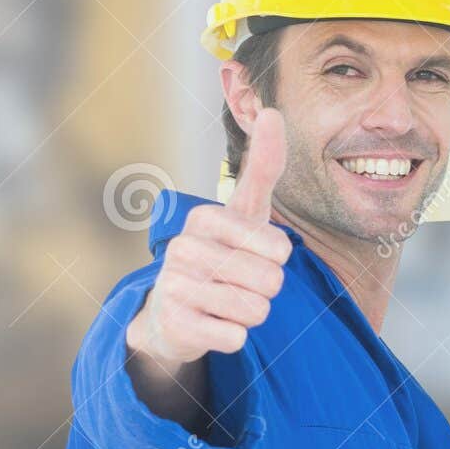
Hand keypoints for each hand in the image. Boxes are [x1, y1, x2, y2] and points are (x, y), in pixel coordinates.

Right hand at [126, 107, 290, 375]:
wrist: (171, 312)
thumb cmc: (219, 256)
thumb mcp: (242, 213)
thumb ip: (262, 168)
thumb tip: (273, 110)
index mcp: (204, 217)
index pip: (278, 248)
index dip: (277, 261)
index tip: (253, 256)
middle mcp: (183, 247)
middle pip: (269, 282)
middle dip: (265, 291)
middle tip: (240, 285)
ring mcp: (174, 287)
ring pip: (254, 311)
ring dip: (251, 315)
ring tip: (227, 305)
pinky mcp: (174, 325)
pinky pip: (234, 338)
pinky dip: (233, 338)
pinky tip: (213, 325)